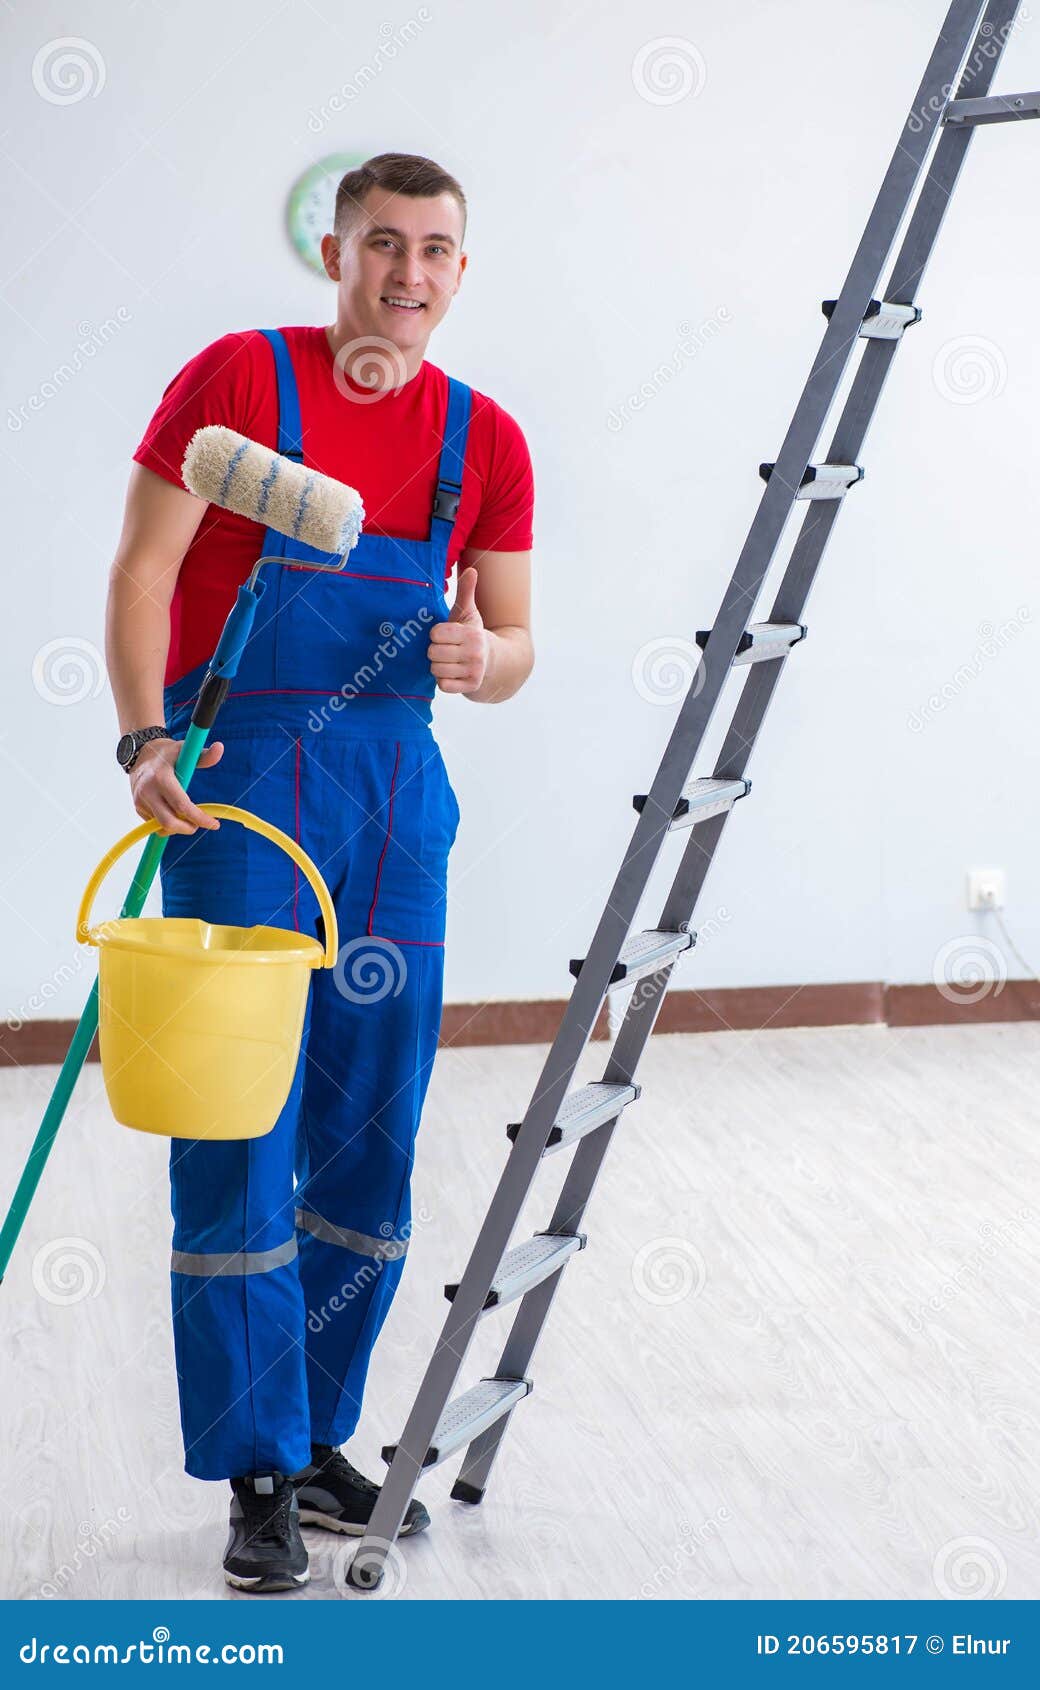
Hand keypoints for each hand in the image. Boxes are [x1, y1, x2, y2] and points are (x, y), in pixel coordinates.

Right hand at [129, 737, 223, 834]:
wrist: (139, 753)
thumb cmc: (167, 753)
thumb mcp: (185, 750)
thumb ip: (204, 755)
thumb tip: (220, 748)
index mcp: (162, 778)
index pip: (182, 806)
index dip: (200, 818)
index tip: (215, 824)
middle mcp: (148, 791)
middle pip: (169, 822)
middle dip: (187, 828)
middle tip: (198, 825)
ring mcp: (140, 800)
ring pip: (161, 826)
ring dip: (177, 827)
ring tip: (186, 818)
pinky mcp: (137, 807)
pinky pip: (154, 823)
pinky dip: (167, 824)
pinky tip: (173, 813)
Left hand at [428, 566, 487, 693]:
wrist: (493, 661)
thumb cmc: (472, 634)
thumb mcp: (469, 612)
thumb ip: (466, 591)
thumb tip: (472, 570)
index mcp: (472, 634)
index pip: (435, 634)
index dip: (436, 634)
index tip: (445, 635)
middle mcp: (475, 653)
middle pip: (433, 653)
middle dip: (435, 651)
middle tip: (445, 649)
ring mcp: (474, 671)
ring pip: (436, 670)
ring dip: (438, 666)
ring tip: (449, 661)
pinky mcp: (470, 686)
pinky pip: (443, 685)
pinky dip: (443, 680)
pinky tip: (451, 673)